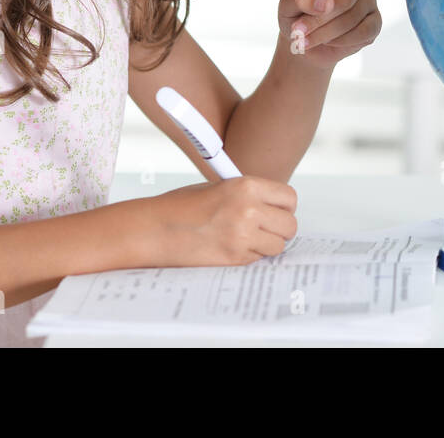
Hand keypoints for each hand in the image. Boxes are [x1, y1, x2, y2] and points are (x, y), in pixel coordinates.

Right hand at [154, 176, 297, 266]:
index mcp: (246, 186)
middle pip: (289, 225)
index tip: (278, 210)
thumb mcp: (219, 187)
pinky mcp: (234, 257)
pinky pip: (258, 259)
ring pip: (278, 245)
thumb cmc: (181, 206)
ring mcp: (242, 236)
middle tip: (266, 228)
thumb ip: (248, 195)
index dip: (285, 206)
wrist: (154, 229)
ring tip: (247, 238)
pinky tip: (231, 247)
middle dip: (280, 228)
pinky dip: (251, 255)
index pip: (289, 198)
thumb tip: (273, 207)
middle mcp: (249, 210)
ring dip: (267, 244)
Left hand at [277, 0, 408, 69]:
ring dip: (326, 34)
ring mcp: (369, 1)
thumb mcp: (287, 4)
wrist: (305, 44)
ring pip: (352, 19)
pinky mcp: (375, 24)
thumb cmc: (295, 16)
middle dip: (321, 19)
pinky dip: (341, 42)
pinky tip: (331, 42)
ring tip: (309, 39)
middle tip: (301, 31)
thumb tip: (327, 3)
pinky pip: (362, 33)